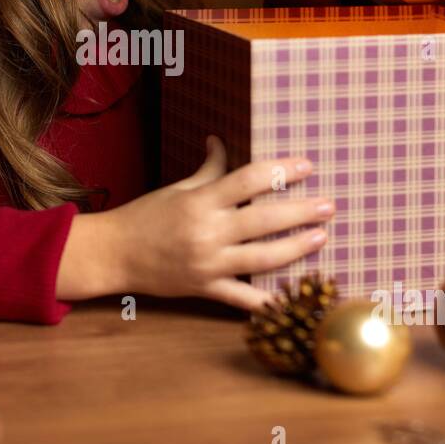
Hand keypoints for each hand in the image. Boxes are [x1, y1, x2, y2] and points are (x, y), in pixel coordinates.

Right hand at [68, 135, 333, 313]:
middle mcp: (207, 232)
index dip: (281, 171)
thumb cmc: (145, 216)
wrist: (115, 254)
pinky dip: (267, 302)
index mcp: (200, 201)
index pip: (248, 180)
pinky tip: (294, 299)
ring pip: (262, 258)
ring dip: (296, 248)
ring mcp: (208, 263)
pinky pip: (242, 298)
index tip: (307, 166)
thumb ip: (208, 170)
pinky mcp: (206, 289)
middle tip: (329, 206)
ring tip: (321, 238)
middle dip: (301, 212)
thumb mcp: (177, 189)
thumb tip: (221, 141)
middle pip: (264, 219)